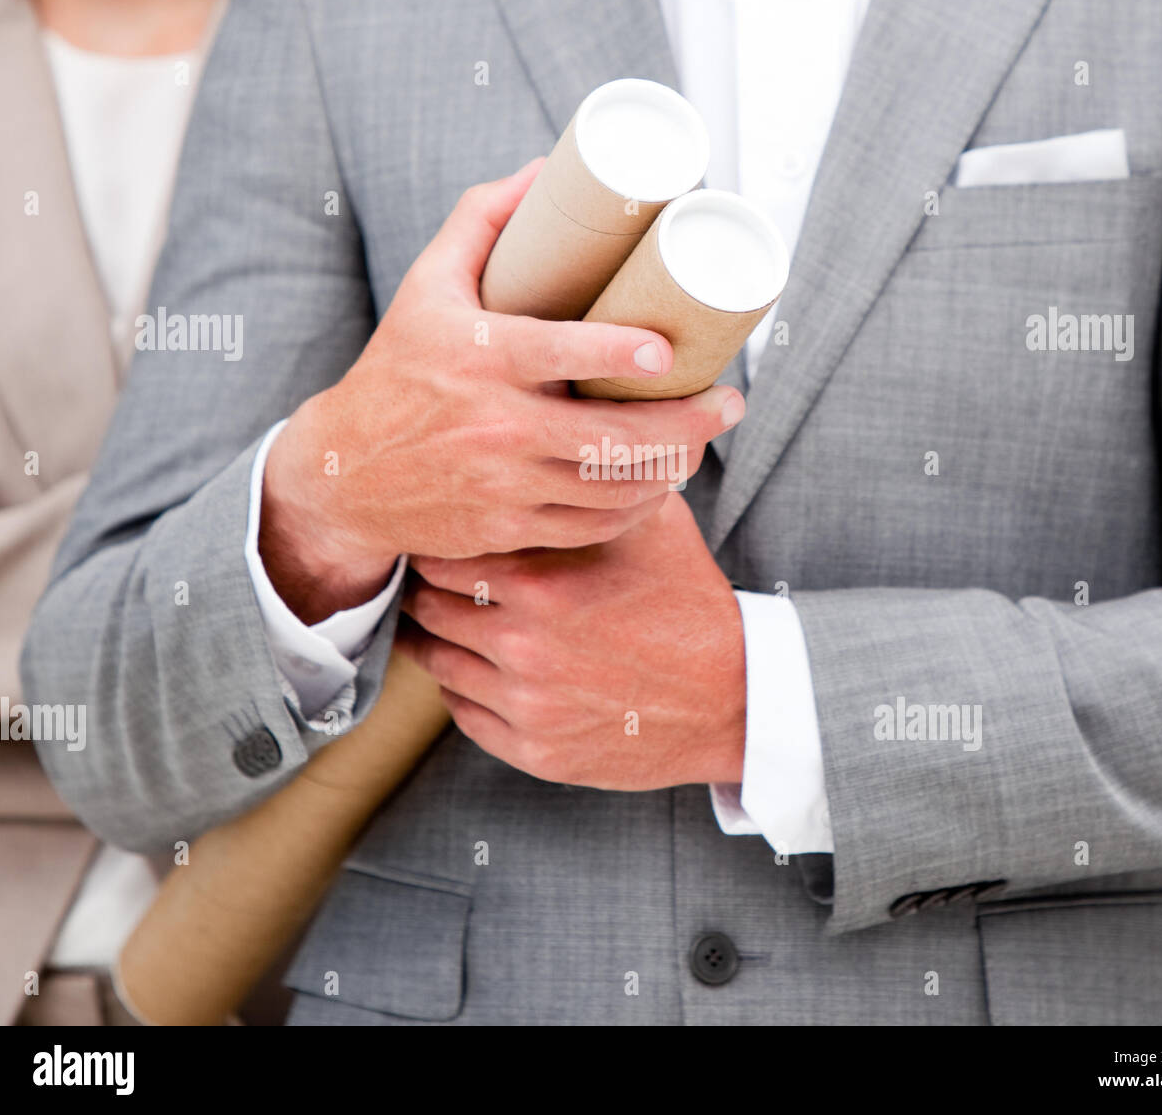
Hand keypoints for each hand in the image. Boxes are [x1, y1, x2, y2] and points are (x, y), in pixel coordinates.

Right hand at [259, 161, 745, 621]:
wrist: (344, 473)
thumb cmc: (396, 368)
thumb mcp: (426, 286)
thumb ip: (483, 222)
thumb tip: (545, 167)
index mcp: (479, 357)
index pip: (560, 354)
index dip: (620, 355)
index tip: (669, 352)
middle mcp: (494, 425)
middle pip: (611, 437)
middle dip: (688, 425)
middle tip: (730, 403)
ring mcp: (503, 484)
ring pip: (612, 489)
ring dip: (672, 468)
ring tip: (702, 444)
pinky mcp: (507, 527)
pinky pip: (590, 528)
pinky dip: (634, 511)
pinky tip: (657, 488)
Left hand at [401, 492, 745, 788]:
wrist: (734, 697)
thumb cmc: (688, 600)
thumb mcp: (650, 521)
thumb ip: (597, 473)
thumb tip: (569, 409)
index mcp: (539, 584)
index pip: (440, 553)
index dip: (440, 539)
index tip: (448, 532)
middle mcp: (520, 648)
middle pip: (427, 606)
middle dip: (432, 586)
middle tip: (444, 573)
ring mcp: (525, 706)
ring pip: (435, 662)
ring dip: (440, 637)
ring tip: (457, 617)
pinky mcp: (533, 752)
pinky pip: (460, 712)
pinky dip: (464, 687)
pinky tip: (485, 665)